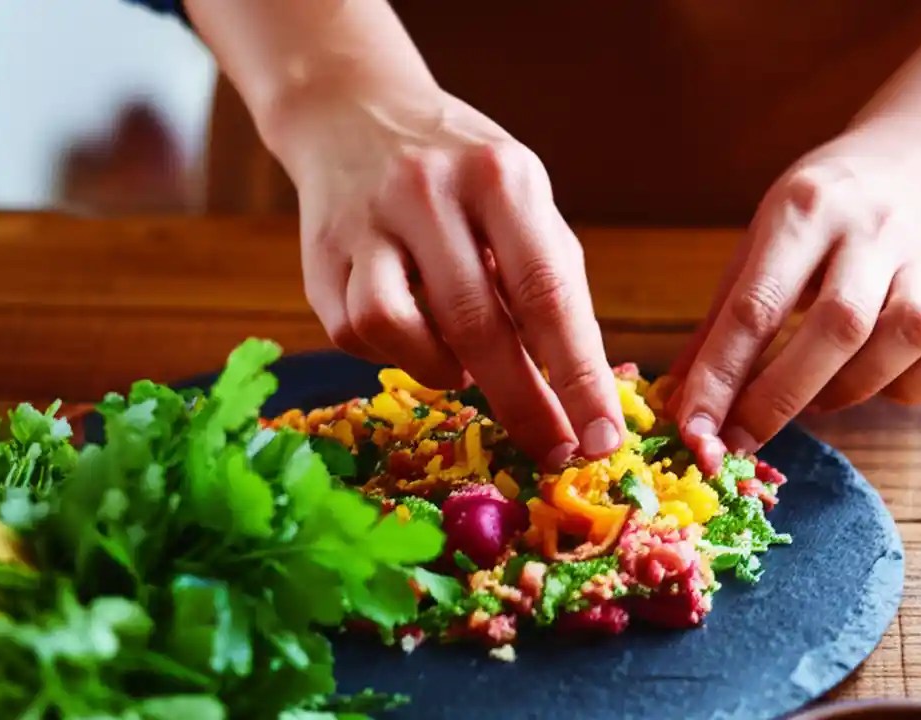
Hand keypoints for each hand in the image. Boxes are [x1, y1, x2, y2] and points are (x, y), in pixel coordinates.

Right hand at [270, 84, 623, 467]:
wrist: (355, 112)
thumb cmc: (464, 175)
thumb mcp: (522, 201)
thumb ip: (552, 281)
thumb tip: (584, 388)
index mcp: (501, 177)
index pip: (547, 293)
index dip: (577, 375)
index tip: (602, 437)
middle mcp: (429, 192)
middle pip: (478, 324)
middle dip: (523, 402)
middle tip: (552, 450)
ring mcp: (365, 222)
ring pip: (397, 329)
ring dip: (442, 369)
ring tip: (463, 364)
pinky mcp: (318, 254)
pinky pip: (354, 332)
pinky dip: (396, 353)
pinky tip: (417, 334)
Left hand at [671, 128, 920, 470]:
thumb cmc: (824, 213)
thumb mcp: (763, 240)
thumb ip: (722, 320)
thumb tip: (680, 401)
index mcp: (805, 209)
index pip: (757, 303)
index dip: (721, 375)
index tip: (693, 428)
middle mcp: (872, 229)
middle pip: (837, 324)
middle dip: (781, 395)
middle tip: (741, 439)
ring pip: (901, 339)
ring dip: (847, 390)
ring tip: (810, 400)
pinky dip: (904, 389)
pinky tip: (871, 381)